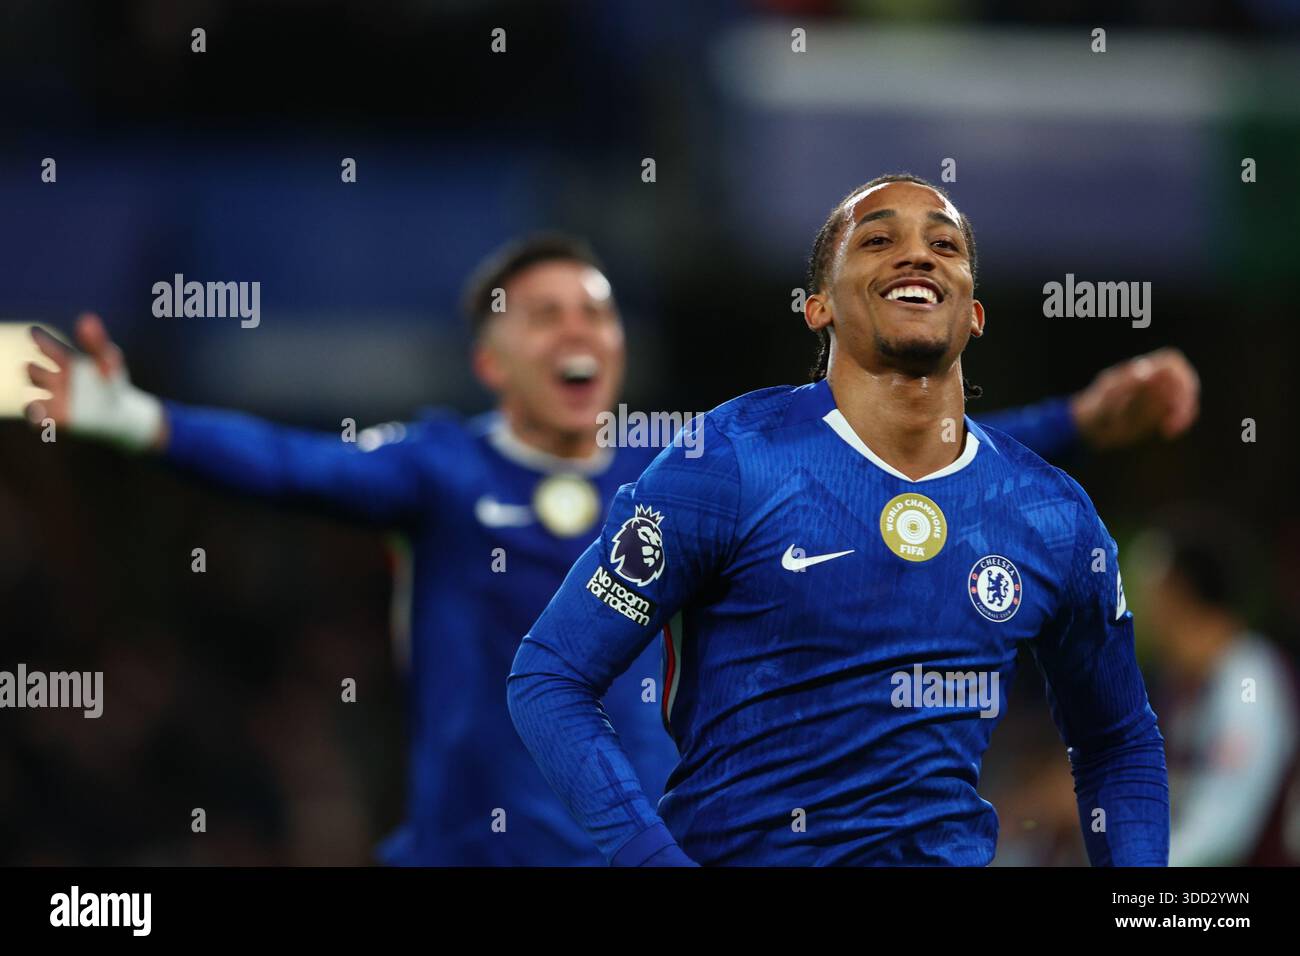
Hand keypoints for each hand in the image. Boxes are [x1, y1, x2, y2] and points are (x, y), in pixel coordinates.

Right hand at [25, 313, 124, 426]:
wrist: (122, 414)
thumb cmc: (113, 384)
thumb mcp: (109, 362)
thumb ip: (98, 342)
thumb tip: (87, 318)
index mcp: (66, 362)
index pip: (47, 346)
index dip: (40, 339)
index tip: (35, 332)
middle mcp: (56, 379)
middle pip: (33, 371)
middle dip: (33, 369)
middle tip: (35, 367)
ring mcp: (55, 398)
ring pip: (33, 392)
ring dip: (32, 392)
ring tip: (33, 381)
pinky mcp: (57, 418)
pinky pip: (37, 417)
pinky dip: (35, 414)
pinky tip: (40, 411)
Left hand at [1069, 347, 1199, 450]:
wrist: (1087, 429)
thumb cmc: (1094, 410)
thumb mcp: (1107, 398)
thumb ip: (1127, 383)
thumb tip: (1147, 371)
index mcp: (1140, 370)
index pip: (1172, 362)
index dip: (1181, 376)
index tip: (1174, 396)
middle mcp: (1153, 380)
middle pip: (1184, 380)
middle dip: (1185, 399)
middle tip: (1176, 421)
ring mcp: (1158, 395)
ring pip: (1185, 397)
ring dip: (1185, 412)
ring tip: (1169, 431)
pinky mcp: (1160, 411)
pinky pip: (1180, 412)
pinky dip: (1180, 421)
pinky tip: (1167, 433)